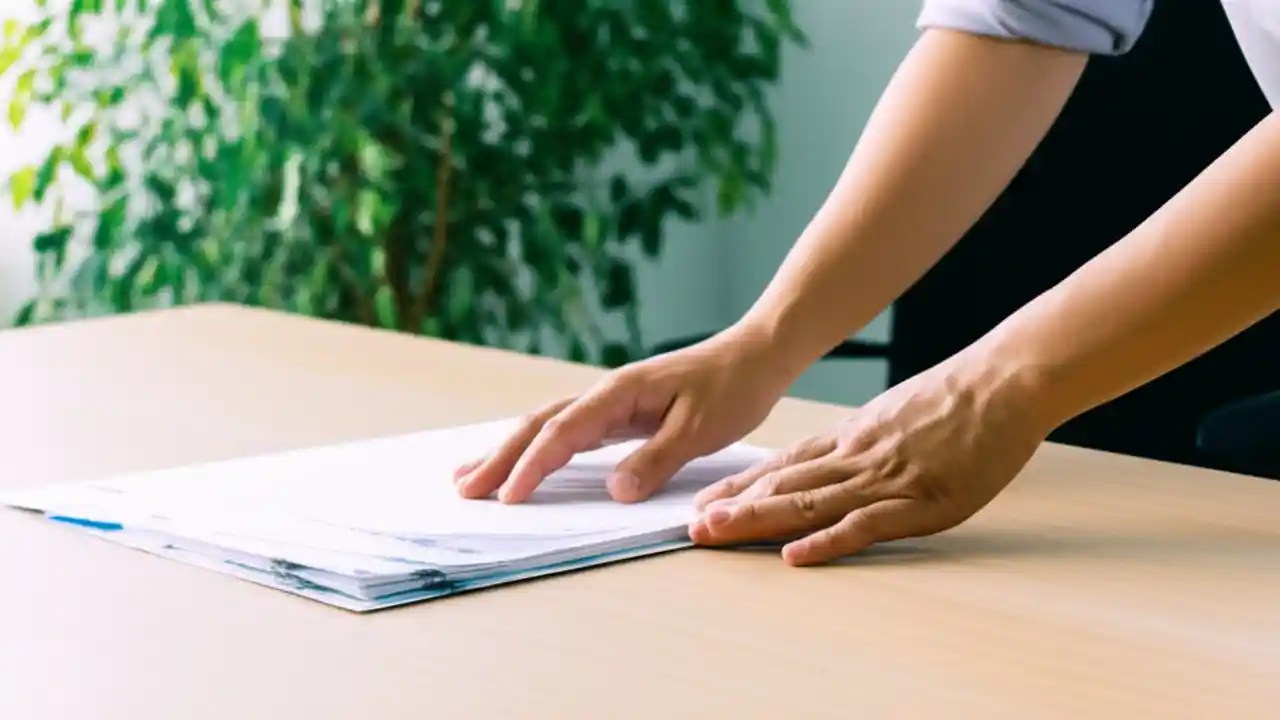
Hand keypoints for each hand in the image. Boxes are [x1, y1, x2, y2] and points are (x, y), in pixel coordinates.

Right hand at [453, 325, 801, 503]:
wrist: (756, 354)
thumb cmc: (733, 387)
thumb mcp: (701, 428)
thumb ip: (657, 459)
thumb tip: (614, 490)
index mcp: (619, 393)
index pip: (564, 433)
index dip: (532, 466)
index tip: (506, 497)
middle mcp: (606, 394)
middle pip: (539, 425)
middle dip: (500, 458)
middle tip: (462, 488)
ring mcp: (610, 402)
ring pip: (548, 426)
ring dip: (509, 451)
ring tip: (471, 475)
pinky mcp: (621, 412)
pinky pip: (568, 431)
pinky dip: (539, 447)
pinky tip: (525, 460)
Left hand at [689, 353, 1050, 564]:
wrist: (1002, 382)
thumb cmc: (956, 397)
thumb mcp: (894, 413)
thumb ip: (862, 440)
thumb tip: (833, 460)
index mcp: (851, 437)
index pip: (782, 465)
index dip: (741, 486)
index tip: (705, 503)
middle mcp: (856, 457)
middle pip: (784, 485)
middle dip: (734, 508)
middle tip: (691, 527)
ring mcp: (885, 479)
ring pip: (809, 503)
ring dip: (759, 521)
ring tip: (718, 534)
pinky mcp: (919, 501)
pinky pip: (865, 525)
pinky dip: (827, 541)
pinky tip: (796, 555)